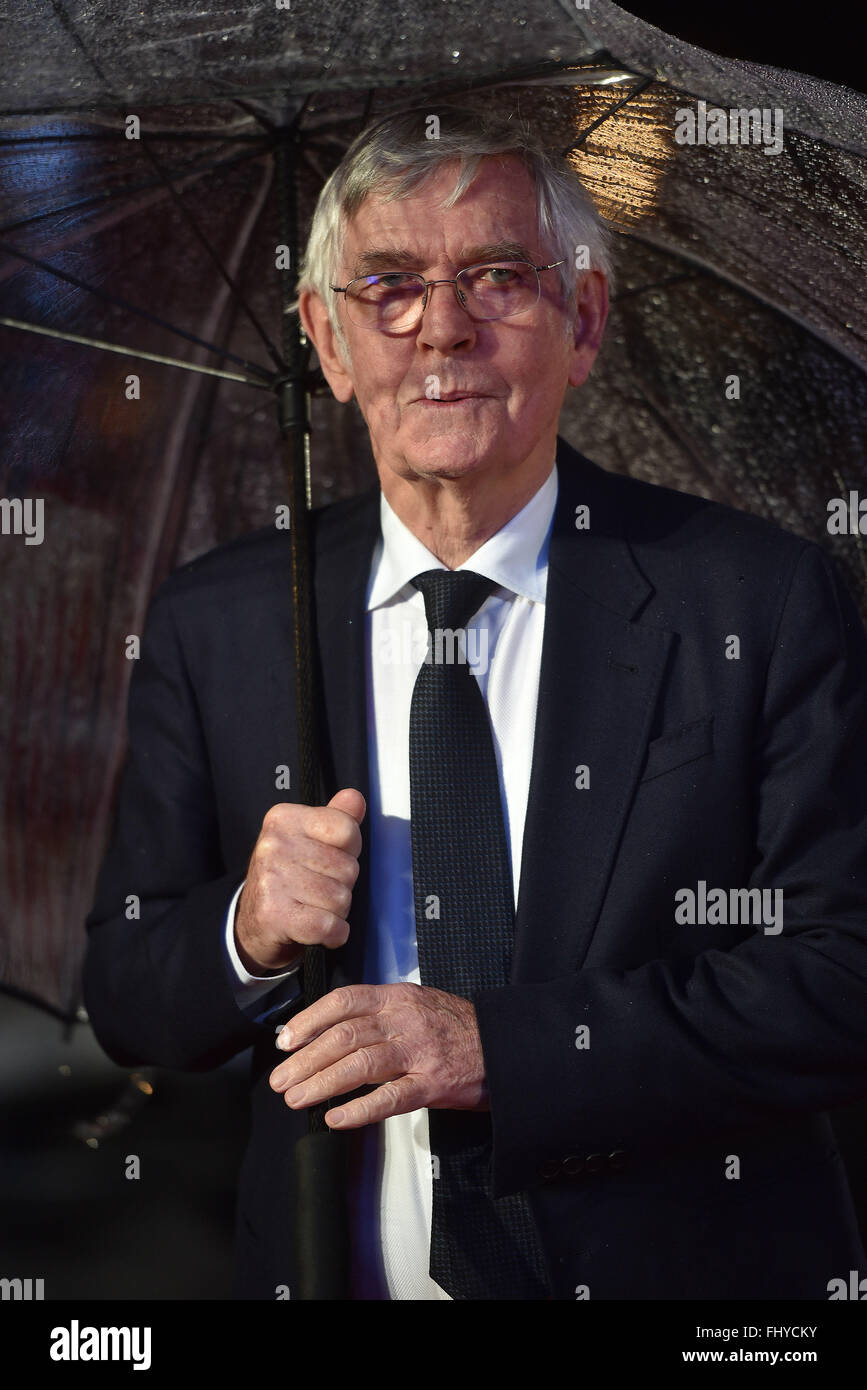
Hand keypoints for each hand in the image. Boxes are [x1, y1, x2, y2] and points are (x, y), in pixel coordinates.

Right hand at [234, 788, 364, 972]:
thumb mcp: (309, 840)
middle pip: (348, 868)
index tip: (331, 859)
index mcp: (284, 819)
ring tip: (314, 907)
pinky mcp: (274, 914)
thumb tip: (355, 798)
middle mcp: (273, 845)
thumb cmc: (289, 877)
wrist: (253, 923)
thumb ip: (336, 818)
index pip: (346, 829)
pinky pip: (329, 926)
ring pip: (341, 899)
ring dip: (336, 911)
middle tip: (318, 889)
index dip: (349, 850)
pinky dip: (334, 934)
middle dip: (342, 885)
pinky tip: (321, 929)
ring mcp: (271, 879)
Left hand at [269, 982, 488, 1126]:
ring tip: (297, 1099)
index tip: (285, 1041)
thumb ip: (379, 1015)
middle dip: (305, 1059)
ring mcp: (419, 1052)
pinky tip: (337, 1118)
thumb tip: (330, 1034)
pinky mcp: (433, 1083)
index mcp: (398, 997)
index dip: (309, 1021)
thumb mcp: (418, 1005)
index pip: (343, 1001)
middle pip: (344, 1036)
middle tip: (281, 1079)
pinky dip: (359, 1109)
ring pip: (360, 1064)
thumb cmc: (458, 1029)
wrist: (505, 1046)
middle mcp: (405, 1020)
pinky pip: (390, 1098)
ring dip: (321, 1083)